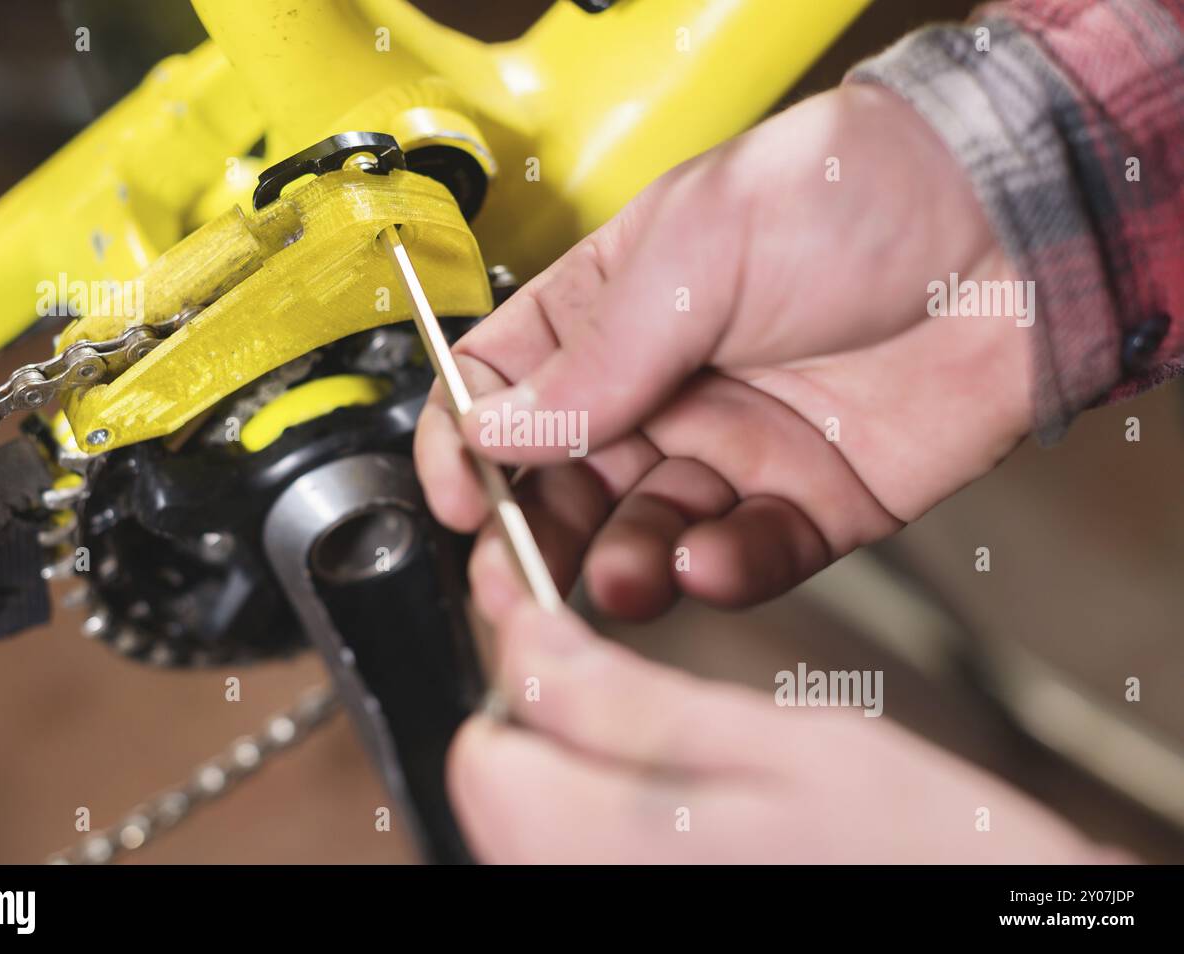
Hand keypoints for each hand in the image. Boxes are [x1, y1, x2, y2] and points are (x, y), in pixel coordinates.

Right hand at [415, 85, 1033, 625]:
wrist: (1014, 233)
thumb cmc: (853, 195)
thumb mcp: (697, 254)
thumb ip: (594, 356)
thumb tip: (496, 427)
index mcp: (613, 312)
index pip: (504, 386)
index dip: (467, 446)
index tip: (460, 499)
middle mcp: (663, 388)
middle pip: (564, 481)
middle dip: (536, 536)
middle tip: (522, 577)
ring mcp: (734, 449)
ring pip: (644, 533)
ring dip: (622, 564)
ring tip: (623, 574)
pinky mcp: (808, 503)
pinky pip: (744, 557)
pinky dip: (720, 570)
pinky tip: (710, 558)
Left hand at [450, 603, 1101, 862]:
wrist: (986, 918)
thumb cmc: (915, 852)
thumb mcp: (773, 741)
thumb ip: (625, 696)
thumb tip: (525, 635)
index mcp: (596, 845)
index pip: (482, 743)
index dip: (524, 665)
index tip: (566, 621)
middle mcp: (577, 886)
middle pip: (500, 783)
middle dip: (551, 712)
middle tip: (627, 675)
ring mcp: (601, 902)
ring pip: (534, 816)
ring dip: (580, 754)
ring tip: (669, 731)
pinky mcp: (631, 905)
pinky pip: (576, 849)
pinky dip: (608, 804)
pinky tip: (680, 788)